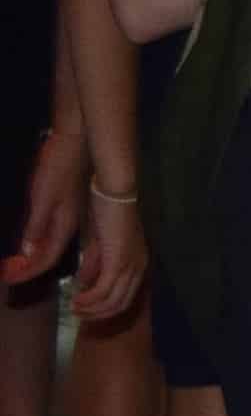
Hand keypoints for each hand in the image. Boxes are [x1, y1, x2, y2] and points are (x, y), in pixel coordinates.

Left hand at [4, 124, 81, 285]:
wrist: (79, 138)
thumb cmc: (60, 166)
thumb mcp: (43, 197)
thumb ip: (36, 227)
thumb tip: (29, 254)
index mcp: (65, 225)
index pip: (45, 258)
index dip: (25, 271)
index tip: (6, 278)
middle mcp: (74, 224)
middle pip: (54, 255)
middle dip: (32, 268)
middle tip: (11, 274)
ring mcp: (76, 213)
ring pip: (60, 246)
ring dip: (42, 259)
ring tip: (25, 265)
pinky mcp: (74, 204)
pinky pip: (62, 235)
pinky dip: (48, 245)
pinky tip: (42, 243)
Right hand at [72, 188, 147, 323]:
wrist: (113, 193)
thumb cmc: (106, 214)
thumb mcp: (99, 245)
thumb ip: (94, 264)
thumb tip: (84, 283)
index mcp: (137, 263)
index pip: (125, 297)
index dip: (105, 308)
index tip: (85, 310)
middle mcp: (138, 267)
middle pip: (120, 304)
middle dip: (97, 314)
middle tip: (77, 314)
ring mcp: (131, 265)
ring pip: (112, 301)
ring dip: (91, 309)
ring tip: (73, 308)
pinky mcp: (119, 262)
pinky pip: (103, 291)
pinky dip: (89, 300)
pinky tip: (75, 299)